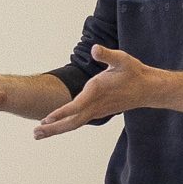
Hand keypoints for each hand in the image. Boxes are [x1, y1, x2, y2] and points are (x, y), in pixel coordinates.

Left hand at [32, 46, 164, 139]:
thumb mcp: (121, 59)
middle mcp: (95, 105)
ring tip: (37, 134)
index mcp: (97, 92)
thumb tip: (95, 49)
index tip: (46, 118)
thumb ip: (107, 55)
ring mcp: (97, 111)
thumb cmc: (134, 72)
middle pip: (72, 122)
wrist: (147, 89)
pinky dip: (65, 125)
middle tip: (35, 134)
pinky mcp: (98, 112)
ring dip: (56, 129)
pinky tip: (55, 127)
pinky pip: (79, 121)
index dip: (60, 113)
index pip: (76, 106)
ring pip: (74, 124)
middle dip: (53, 129)